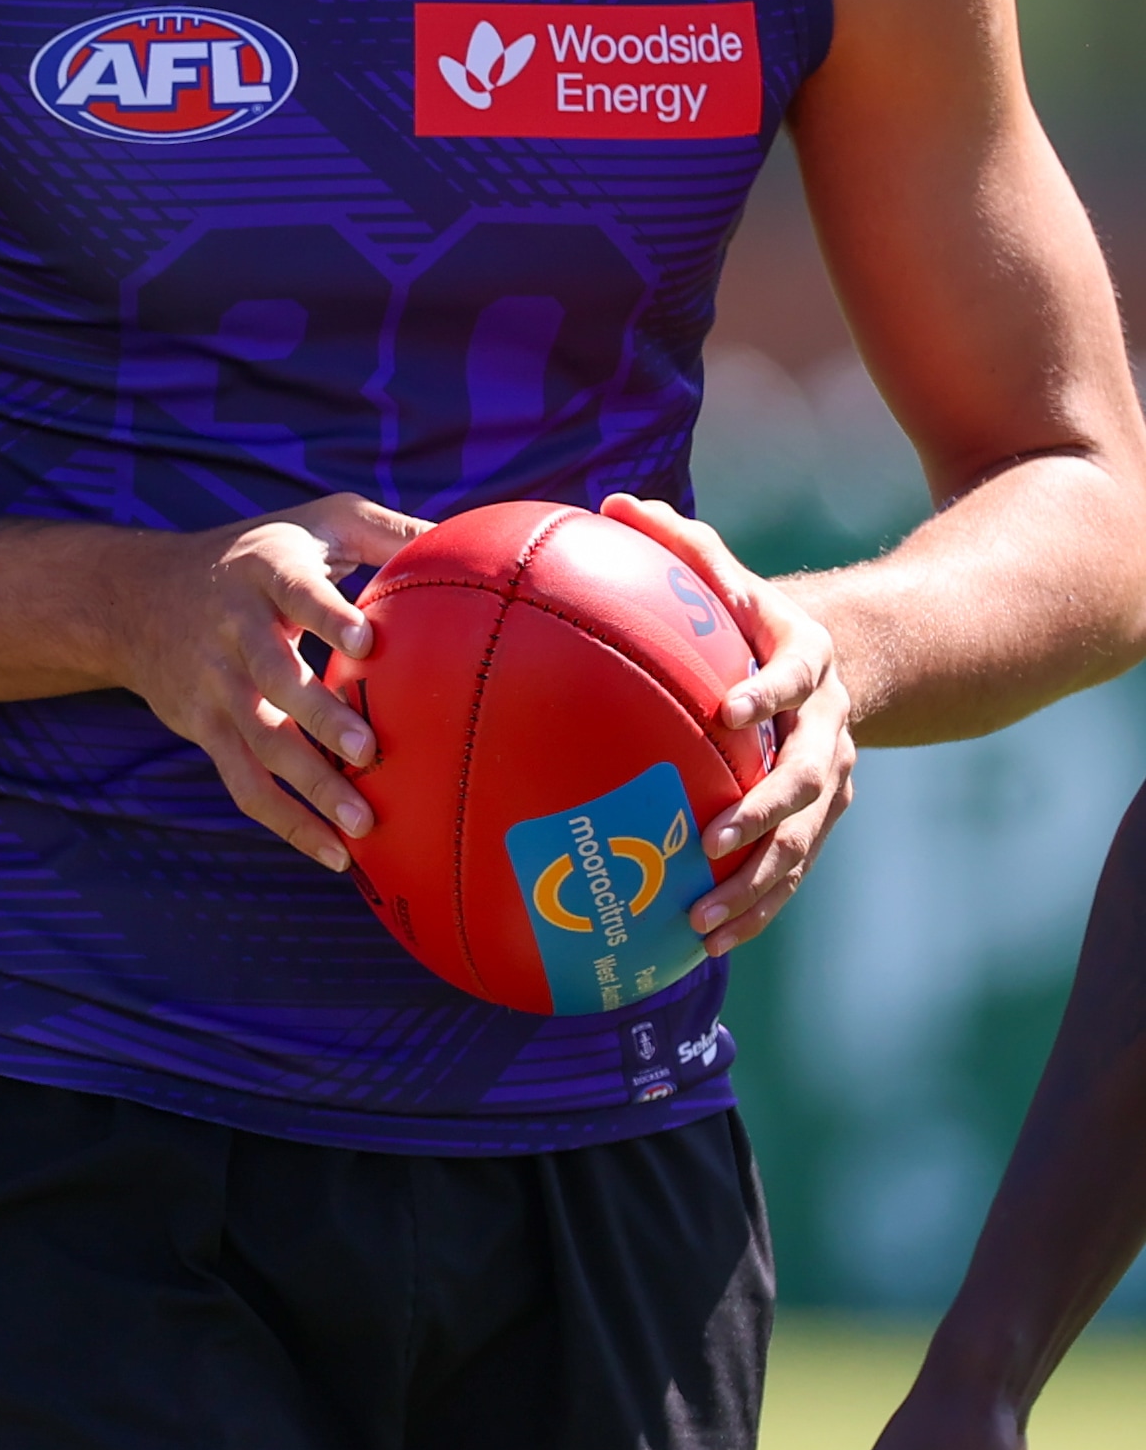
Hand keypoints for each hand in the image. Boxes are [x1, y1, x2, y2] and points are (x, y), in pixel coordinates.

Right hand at [108, 493, 421, 871]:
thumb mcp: (314, 521)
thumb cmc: (254, 552)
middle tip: (370, 752)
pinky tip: (335, 855)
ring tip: (363, 824)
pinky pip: (242, 783)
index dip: (327, 616)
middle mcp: (231, 629)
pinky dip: (285, 823)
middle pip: (273, 677)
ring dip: (307, 786)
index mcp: (263, 572)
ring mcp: (214, 684)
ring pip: (258, 741)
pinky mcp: (203, 729)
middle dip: (318, 717)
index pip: (294, 592)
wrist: (132, 596)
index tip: (369, 642)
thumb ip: (386, 531)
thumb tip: (476, 546)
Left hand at [604, 494, 859, 951]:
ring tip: (700, 921)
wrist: (836, 663)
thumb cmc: (749, 617)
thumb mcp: (726, 572)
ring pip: (803, 845)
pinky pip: (788, 876)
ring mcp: (829, 784)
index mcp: (806, 664)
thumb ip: (679, 542)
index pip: (793, 677)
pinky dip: (754, 911)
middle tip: (714, 839)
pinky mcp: (815, 824)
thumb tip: (613, 502)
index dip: (767, 693)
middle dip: (766, 813)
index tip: (729, 712)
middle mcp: (827, 730)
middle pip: (810, 780)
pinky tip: (706, 947)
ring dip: (757, 886)